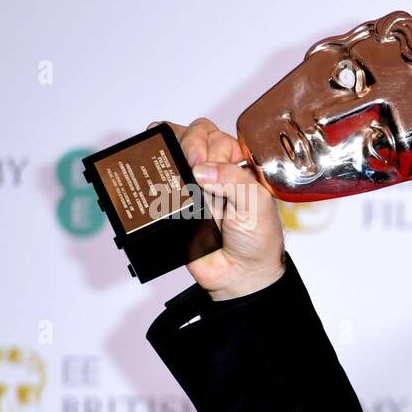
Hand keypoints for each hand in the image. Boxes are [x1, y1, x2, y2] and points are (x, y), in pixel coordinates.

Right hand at [151, 117, 285, 300]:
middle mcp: (216, 171)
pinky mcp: (176, 202)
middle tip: (193, 166)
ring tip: (175, 167)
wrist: (240, 275)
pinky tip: (153, 165)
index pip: (220, 136)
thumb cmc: (258, 241)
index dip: (210, 143)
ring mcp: (194, 184)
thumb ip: (235, 181)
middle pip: (194, 136)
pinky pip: (160, 179)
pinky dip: (153, 167)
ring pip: (174, 150)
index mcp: (240, 167)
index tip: (208, 161)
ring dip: (170, 150)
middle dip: (190, 144)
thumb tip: (202, 168)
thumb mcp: (256, 205)